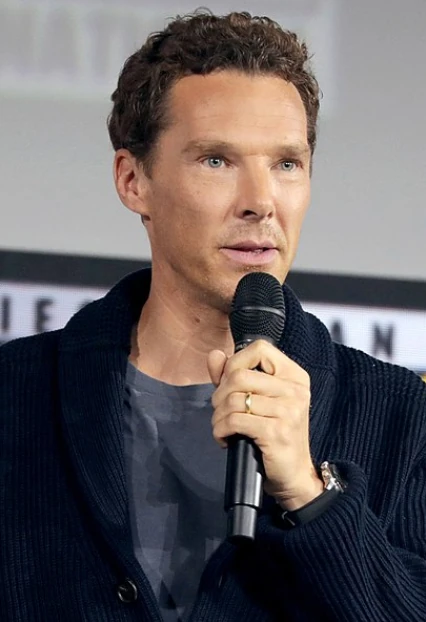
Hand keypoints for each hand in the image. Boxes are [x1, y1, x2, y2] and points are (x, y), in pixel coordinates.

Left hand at [207, 340, 322, 510]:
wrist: (293, 475)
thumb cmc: (273, 434)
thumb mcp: (257, 400)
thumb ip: (234, 375)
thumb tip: (215, 355)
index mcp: (294, 376)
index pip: (259, 349)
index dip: (236, 362)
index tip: (229, 384)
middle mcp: (295, 390)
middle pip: (240, 375)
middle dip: (220, 395)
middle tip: (221, 411)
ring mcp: (288, 411)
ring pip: (233, 400)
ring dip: (218, 416)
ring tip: (223, 427)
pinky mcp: (277, 432)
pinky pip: (235, 421)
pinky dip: (221, 430)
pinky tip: (225, 439)